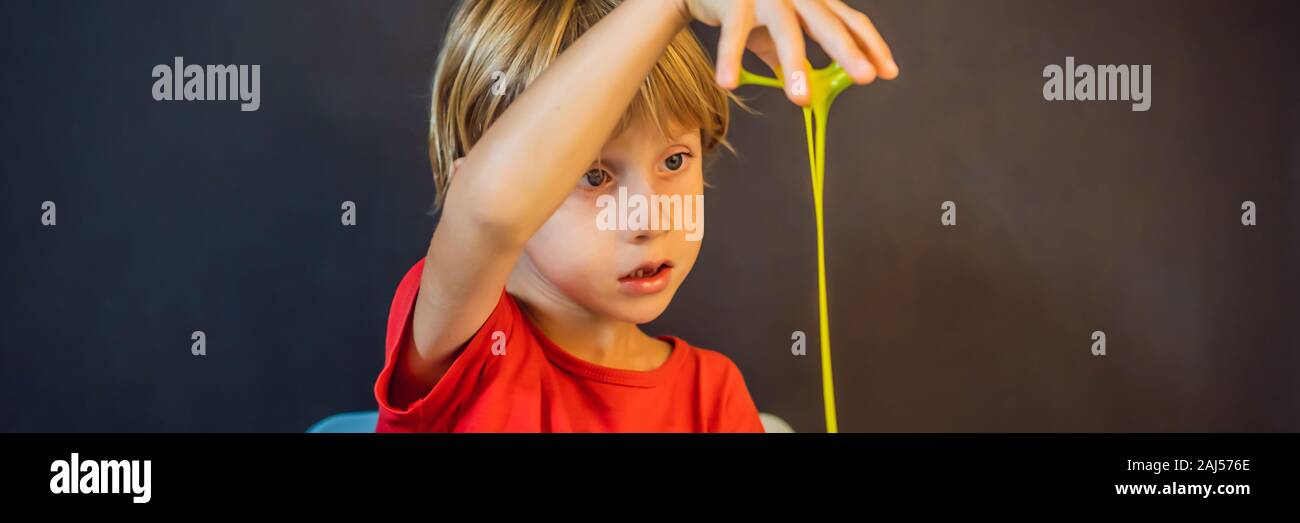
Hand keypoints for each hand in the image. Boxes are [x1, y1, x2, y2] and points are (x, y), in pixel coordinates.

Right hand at [679, 0, 898, 104]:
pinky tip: (729, 82)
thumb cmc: (748, 9)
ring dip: (794, 65)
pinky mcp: (734, 1)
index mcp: (813, 1)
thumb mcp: (774, 33)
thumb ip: (790, 58)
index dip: (871, 45)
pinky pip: (734, 33)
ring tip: (799, 99)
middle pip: (827, 24)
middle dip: (848, 51)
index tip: (889, 71)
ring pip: (786, 30)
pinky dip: (731, 58)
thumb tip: (807, 95)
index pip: (850, 21)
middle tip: (865, 77)